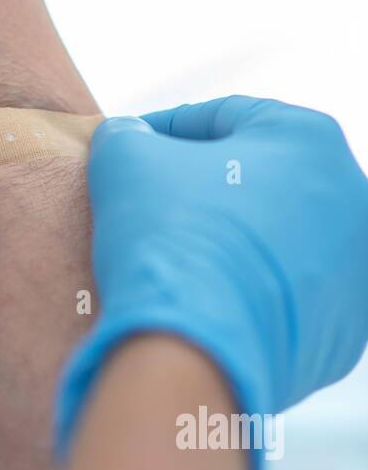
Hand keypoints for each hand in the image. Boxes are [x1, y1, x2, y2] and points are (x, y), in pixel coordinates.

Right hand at [57, 97, 367, 469]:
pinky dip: (250, 294)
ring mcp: (356, 271)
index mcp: (311, 139)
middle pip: (261, 180)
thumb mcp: (125, 159)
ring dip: (233, 241)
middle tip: (153, 204)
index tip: (131, 149)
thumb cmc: (168, 238)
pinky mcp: (344, 333)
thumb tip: (128, 139)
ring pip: (278, 242)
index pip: (225, 118)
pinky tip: (206, 302)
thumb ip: (127, 134)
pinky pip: (286, 299)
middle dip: (207, 187)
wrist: (195, 351)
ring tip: (178, 258)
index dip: (166, 130)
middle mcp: (352, 199)